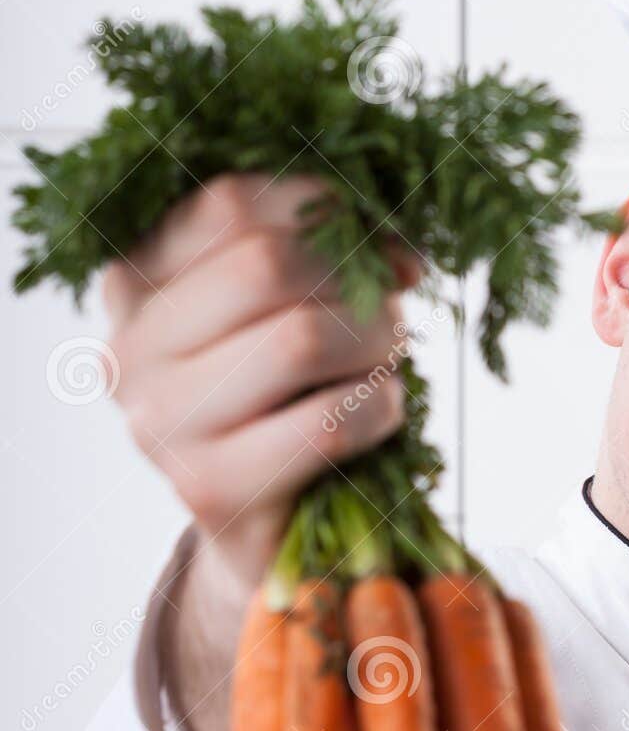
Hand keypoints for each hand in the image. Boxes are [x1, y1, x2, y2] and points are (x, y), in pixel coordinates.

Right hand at [104, 170, 421, 596]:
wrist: (264, 526)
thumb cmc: (284, 398)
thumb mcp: (286, 307)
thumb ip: (323, 255)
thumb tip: (399, 258)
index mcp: (133, 282)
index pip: (231, 203)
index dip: (326, 211)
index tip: (384, 250)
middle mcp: (128, 347)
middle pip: (265, 263)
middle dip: (355, 281)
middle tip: (393, 316)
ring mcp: (158, 422)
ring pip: (299, 338)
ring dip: (374, 344)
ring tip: (384, 363)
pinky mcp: (207, 488)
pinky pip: (327, 424)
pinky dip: (378, 408)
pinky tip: (378, 413)